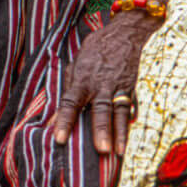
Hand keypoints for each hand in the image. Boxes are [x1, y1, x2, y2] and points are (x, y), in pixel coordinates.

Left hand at [52, 13, 158, 155]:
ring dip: (119, 133)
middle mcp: (100, 84)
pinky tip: (127, 139)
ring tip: (119, 152)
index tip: (59, 139)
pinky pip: (130, 106)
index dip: (64, 121)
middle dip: (101, 130)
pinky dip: (129, 122)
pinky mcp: (131, 87)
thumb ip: (69, 88)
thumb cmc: (93, 52)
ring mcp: (118, 86)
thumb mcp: (75, 65)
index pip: (71, 103)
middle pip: (100, 109)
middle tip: (101, 150)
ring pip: (119, 111)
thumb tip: (55, 111)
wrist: (122, 34)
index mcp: (82, 79)